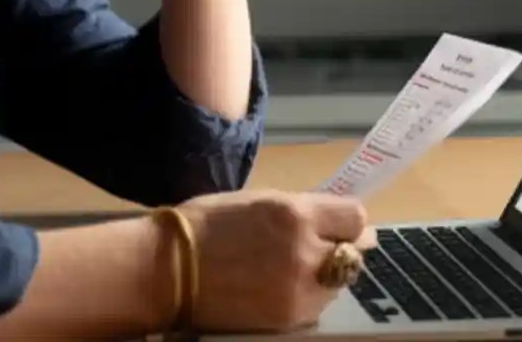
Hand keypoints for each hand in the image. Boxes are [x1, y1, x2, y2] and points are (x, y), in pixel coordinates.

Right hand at [176, 189, 376, 333]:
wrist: (167, 271)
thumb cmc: (205, 226)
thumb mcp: (258, 201)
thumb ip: (300, 210)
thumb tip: (331, 221)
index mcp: (296, 214)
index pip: (354, 218)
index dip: (349, 222)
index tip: (341, 225)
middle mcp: (305, 253)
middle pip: (353, 253)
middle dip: (342, 248)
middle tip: (324, 248)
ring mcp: (299, 291)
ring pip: (338, 283)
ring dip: (325, 275)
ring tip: (295, 270)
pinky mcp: (289, 320)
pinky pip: (316, 306)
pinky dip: (308, 296)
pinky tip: (283, 287)